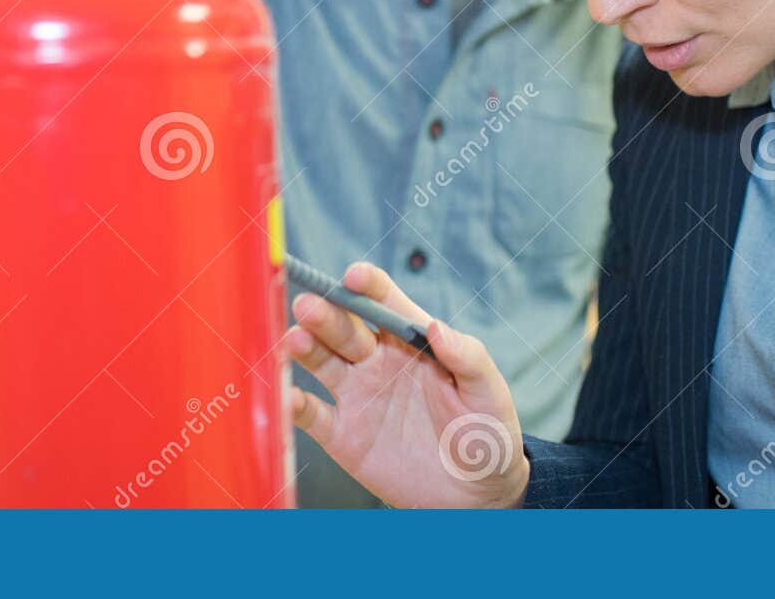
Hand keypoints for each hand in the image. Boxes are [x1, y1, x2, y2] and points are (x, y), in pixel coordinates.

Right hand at [286, 262, 528, 508]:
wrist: (476, 496)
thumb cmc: (487, 433)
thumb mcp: (488, 392)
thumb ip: (468, 357)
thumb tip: (436, 326)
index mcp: (411, 341)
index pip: (384, 301)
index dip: (367, 285)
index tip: (353, 278)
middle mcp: (377, 360)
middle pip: (345, 326)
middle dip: (325, 313)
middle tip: (308, 305)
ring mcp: (357, 395)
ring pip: (321, 360)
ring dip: (304, 347)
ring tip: (294, 340)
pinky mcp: (343, 435)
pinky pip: (312, 414)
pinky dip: (294, 403)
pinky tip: (286, 394)